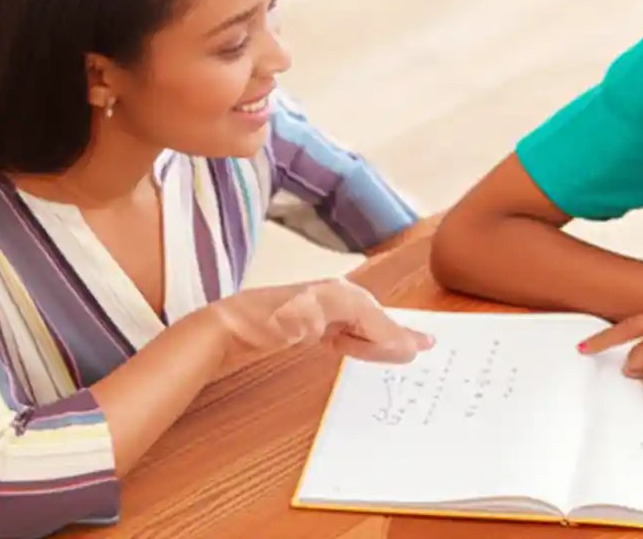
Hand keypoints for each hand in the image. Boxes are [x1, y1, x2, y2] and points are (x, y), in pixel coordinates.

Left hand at [209, 278, 433, 365]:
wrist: (218, 332)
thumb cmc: (265, 320)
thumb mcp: (320, 314)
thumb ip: (364, 326)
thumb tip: (402, 342)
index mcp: (336, 291)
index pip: (376, 314)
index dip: (397, 332)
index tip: (422, 347)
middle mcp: (328, 298)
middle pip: (371, 316)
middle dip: (394, 331)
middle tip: (424, 346)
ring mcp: (312, 313)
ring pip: (357, 326)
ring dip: (377, 338)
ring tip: (399, 351)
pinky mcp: (298, 330)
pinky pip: (340, 335)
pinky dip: (356, 343)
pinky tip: (356, 350)